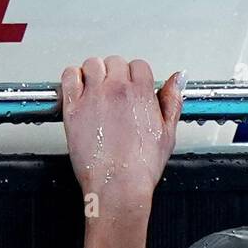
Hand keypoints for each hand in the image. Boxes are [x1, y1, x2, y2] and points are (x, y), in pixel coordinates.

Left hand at [61, 56, 185, 209]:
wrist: (118, 185)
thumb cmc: (141, 167)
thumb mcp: (168, 134)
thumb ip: (172, 101)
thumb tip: (178, 80)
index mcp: (141, 93)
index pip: (138, 65)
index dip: (135, 76)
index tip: (132, 87)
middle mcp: (116, 89)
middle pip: (115, 62)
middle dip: (115, 74)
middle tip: (114, 92)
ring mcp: (93, 97)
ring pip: (92, 64)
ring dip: (94, 72)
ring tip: (96, 89)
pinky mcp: (73, 108)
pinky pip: (70, 76)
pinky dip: (73, 77)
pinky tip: (79, 88)